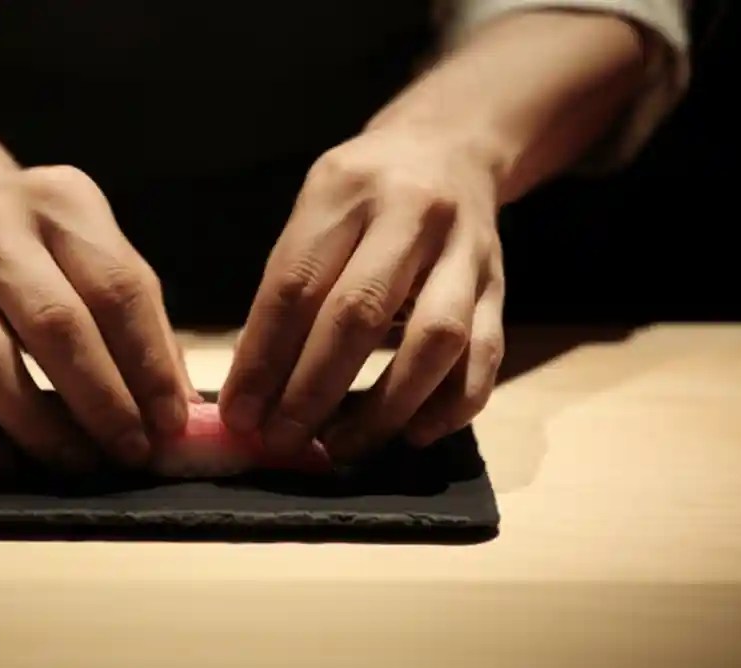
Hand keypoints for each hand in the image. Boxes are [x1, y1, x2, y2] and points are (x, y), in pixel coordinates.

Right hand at [0, 165, 195, 471]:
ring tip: (80, 461)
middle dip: (100, 400)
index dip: (147, 363)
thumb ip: (146, 327)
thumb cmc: (53, 245)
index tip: (170, 422)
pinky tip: (11, 466)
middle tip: (131, 450)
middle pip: (52, 323)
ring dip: (37, 425)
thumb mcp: (107, 254)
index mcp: (62, 205)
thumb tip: (176, 416)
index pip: (115, 290)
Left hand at [220, 127, 505, 459]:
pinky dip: (451, 405)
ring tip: (342, 447)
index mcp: (343, 189)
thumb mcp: (314, 211)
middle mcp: (409, 212)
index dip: (263, 358)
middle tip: (281, 441)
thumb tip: (251, 388)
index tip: (240, 414)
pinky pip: (486, 354)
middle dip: (313, 389)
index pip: (296, 284)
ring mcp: (464, 249)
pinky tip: (414, 434)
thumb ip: (286, 287)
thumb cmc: (362, 197)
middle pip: (359, 312)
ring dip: (385, 407)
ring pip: (434, 338)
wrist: (449, 148)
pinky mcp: (500, 284)